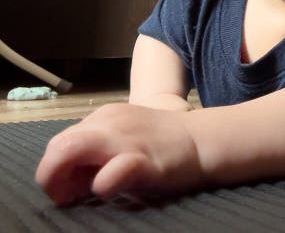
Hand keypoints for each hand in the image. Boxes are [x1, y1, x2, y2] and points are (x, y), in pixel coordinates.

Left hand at [36, 103, 203, 205]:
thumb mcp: (127, 135)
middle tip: (68, 196)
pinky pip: (109, 174)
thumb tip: (72, 177)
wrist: (204, 140)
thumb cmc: (164, 144)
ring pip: (70, 150)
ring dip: (62, 180)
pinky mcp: (142, 161)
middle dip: (51, 176)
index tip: (74, 186)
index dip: (59, 168)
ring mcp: (124, 140)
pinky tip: (110, 189)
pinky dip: (101, 185)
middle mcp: (109, 123)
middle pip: (58, 146)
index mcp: (104, 117)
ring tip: (78, 197)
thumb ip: (99, 148)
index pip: (61, 142)